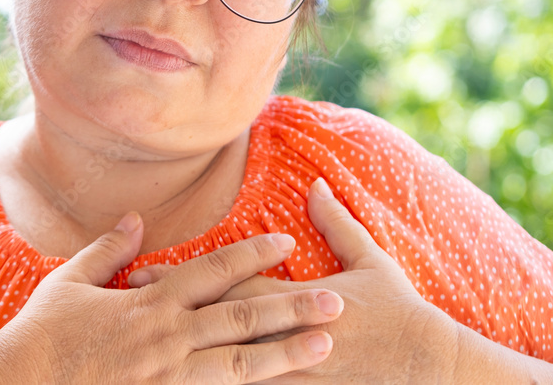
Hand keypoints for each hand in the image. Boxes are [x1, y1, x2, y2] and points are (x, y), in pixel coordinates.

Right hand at [0, 212, 344, 383]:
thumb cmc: (42, 335)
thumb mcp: (70, 280)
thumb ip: (109, 248)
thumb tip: (137, 219)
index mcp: (149, 301)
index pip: (212, 270)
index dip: (251, 253)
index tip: (283, 241)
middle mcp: (168, 337)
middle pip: (242, 317)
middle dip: (292, 306)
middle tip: (336, 300)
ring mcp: (169, 377)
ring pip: (241, 364)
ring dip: (287, 353)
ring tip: (323, 345)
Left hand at [129, 179, 460, 383]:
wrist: (429, 366)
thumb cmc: (399, 309)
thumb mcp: (370, 260)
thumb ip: (337, 223)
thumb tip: (315, 186)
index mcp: (296, 299)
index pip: (227, 287)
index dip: (182, 281)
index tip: (141, 273)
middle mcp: (286, 335)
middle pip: (215, 325)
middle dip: (168, 316)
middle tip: (123, 308)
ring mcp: (292, 370)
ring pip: (225, 365)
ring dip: (183, 355)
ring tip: (139, 352)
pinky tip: (185, 384)